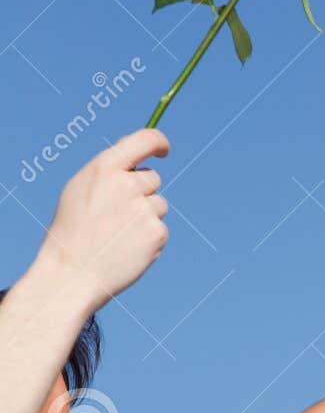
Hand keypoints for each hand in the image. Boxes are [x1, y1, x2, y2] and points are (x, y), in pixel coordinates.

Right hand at [29, 129, 170, 313]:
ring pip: (159, 204)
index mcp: (104, 167)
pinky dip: (148, 238)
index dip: (158, 142)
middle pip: (152, 178)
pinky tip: (127, 249)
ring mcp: (144, 209)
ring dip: (145, 216)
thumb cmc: (72, 231)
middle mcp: (127, 184)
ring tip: (118, 235)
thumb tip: (138, 155)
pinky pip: (161, 228)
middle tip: (117, 215)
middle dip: (142, 192)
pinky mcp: (156, 232)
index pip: (144, 139)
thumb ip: (109, 170)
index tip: (163, 150)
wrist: (72, 273)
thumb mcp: (80, 189)